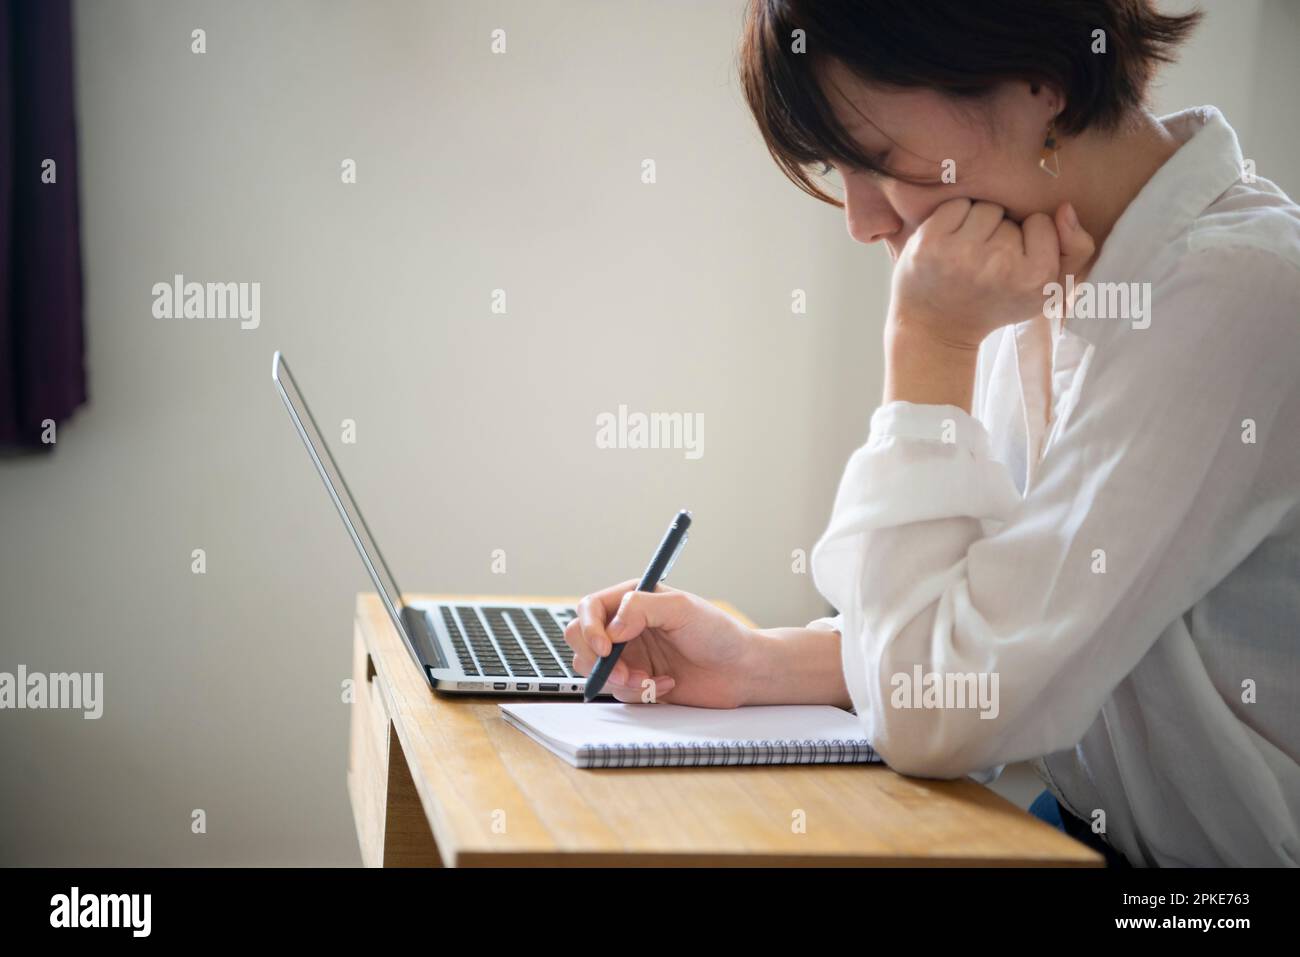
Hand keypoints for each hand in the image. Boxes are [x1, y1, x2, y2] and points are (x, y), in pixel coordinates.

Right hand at [563, 580, 759, 707]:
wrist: (740, 671)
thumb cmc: (717, 633)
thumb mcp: (682, 609)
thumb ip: (641, 608)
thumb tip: (611, 628)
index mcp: (631, 600)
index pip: (589, 609)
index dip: (589, 629)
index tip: (606, 649)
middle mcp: (624, 627)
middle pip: (580, 640)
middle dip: (598, 661)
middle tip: (626, 673)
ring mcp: (629, 655)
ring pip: (594, 670)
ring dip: (620, 680)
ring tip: (651, 680)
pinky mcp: (636, 681)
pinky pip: (617, 692)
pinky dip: (639, 693)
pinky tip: (667, 684)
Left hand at [888, 198, 1095, 350]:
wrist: (937, 328)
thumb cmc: (997, 303)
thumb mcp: (1049, 289)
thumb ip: (1076, 248)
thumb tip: (1065, 208)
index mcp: (1034, 277)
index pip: (1041, 222)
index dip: (1027, 238)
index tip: (1013, 264)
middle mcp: (998, 264)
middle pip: (1009, 216)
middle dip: (1000, 233)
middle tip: (985, 265)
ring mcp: (960, 253)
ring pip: (983, 207)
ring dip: (976, 225)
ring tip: (968, 255)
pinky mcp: (929, 242)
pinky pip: (955, 205)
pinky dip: (952, 219)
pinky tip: (949, 246)